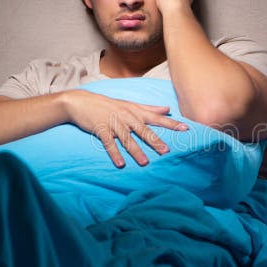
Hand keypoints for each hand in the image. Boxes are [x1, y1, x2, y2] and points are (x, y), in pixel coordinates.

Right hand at [63, 90, 187, 167]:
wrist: (81, 102)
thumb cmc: (108, 105)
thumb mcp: (130, 104)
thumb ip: (150, 108)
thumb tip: (167, 108)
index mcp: (135, 111)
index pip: (156, 118)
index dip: (171, 123)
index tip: (185, 128)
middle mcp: (126, 117)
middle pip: (143, 130)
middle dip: (155, 141)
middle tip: (166, 151)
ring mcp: (113, 123)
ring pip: (126, 138)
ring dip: (135, 151)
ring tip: (144, 163)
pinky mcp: (100, 129)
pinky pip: (108, 143)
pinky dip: (114, 153)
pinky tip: (120, 164)